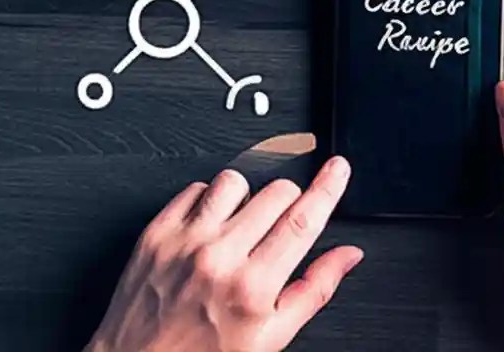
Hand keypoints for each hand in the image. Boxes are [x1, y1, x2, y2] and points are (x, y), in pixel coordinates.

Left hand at [87, 157, 362, 351]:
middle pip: (276, 193)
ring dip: (247, 198)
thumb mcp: (271, 338)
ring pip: (235, 182)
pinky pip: (194, 189)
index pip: (302, 221)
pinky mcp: (156, 234)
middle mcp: (218, 258)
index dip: (328, 187)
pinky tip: (209, 228)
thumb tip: (347, 256)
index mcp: (253, 287)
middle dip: (289, 201)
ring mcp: (184, 242)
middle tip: (281, 226)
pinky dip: (208, 201)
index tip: (338, 169)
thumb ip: (314, 290)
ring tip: (240, 229)